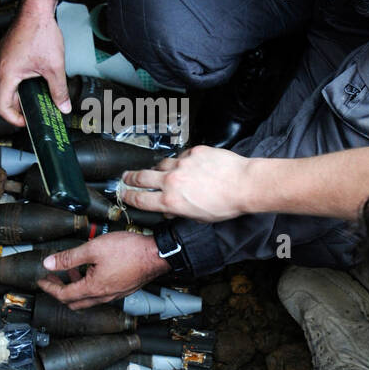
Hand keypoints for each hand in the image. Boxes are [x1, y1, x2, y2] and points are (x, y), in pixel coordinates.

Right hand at [0, 0, 68, 126]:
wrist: (36, 8)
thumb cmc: (40, 31)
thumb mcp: (54, 66)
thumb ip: (58, 90)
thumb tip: (63, 106)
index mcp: (6, 74)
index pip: (1, 107)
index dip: (13, 120)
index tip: (26, 122)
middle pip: (5, 97)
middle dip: (21, 106)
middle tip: (38, 109)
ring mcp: (0, 59)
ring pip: (8, 85)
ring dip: (22, 92)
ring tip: (40, 92)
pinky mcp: (5, 53)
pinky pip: (9, 73)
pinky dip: (20, 80)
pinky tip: (36, 78)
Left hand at [36, 232, 169, 308]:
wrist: (156, 254)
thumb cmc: (130, 251)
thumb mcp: (93, 249)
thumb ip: (69, 258)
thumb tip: (49, 264)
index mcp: (93, 288)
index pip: (64, 295)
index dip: (49, 288)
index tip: (42, 281)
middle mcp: (103, 296)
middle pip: (74, 302)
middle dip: (60, 290)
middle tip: (53, 279)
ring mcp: (114, 294)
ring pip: (88, 298)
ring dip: (75, 286)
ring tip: (71, 270)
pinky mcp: (122, 289)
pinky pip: (100, 293)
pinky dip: (89, 285)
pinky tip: (91, 269)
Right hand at [119, 145, 254, 221]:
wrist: (244, 184)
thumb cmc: (225, 204)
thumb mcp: (198, 217)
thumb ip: (179, 212)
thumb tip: (170, 210)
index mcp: (171, 201)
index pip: (141, 199)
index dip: (129, 196)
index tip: (124, 194)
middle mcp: (172, 181)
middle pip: (142, 177)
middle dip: (131, 178)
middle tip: (126, 177)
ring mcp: (182, 164)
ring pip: (162, 164)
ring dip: (159, 169)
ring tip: (161, 172)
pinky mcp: (194, 151)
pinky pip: (182, 156)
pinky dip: (183, 161)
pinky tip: (191, 166)